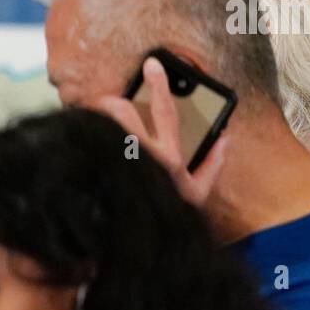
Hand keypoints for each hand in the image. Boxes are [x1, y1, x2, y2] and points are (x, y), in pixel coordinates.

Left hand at [89, 56, 226, 206]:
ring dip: (99, 120)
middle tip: (111, 103)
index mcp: (169, 159)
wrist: (141, 246)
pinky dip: (86, 138)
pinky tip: (85, 141)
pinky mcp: (100, 172)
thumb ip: (212, 165)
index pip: (164, 111)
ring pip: (103, 127)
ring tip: (98, 123)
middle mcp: (143, 159)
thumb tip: (224, 139)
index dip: (160, 84)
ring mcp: (118, 165)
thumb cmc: (169, 218)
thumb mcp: (197, 196)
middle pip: (123, 113)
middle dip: (114, 103)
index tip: (152, 63)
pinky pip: (88, 144)